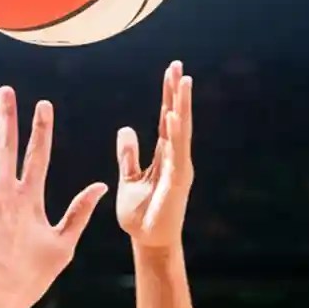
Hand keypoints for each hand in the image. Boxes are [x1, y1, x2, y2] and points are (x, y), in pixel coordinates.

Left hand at [0, 86, 106, 307]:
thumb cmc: (30, 277)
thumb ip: (79, 213)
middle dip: (6, 116)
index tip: (43, 104)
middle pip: (4, 146)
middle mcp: (3, 193)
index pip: (39, 155)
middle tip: (5, 90)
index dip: (42, 128)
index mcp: (30, 199)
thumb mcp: (63, 246)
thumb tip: (99, 186)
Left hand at [116, 61, 194, 250]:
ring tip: (183, 81)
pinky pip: (176, 152)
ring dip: (181, 105)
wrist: (147, 242)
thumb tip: (125, 128)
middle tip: (178, 65)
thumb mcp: (129, 178)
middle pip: (177, 118)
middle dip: (177, 93)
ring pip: (181, 130)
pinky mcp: (177, 181)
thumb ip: (128, 154)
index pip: (167, 119)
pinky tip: (173, 114)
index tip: (171, 72)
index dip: (169, 95)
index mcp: (164, 156)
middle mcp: (175, 158)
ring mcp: (179, 168)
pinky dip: (175, 133)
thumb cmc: (140, 214)